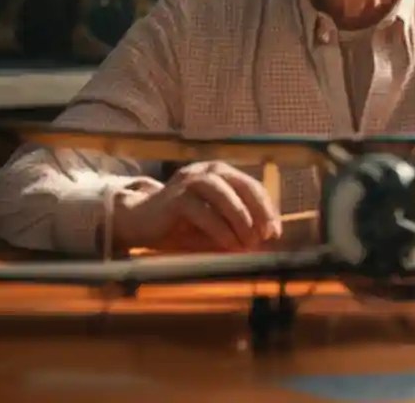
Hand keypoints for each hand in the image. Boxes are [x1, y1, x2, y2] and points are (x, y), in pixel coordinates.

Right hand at [112, 160, 281, 252]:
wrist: (140, 221)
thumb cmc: (182, 223)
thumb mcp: (215, 223)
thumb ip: (237, 224)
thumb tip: (267, 237)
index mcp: (220, 172)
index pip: (252, 186)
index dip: (267, 209)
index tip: (274, 233)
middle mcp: (206, 170)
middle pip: (242, 185)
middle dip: (258, 212)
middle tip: (265, 237)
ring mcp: (190, 181)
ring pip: (223, 193)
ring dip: (240, 219)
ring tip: (249, 242)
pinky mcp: (175, 197)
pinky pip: (203, 211)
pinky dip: (220, 228)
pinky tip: (230, 244)